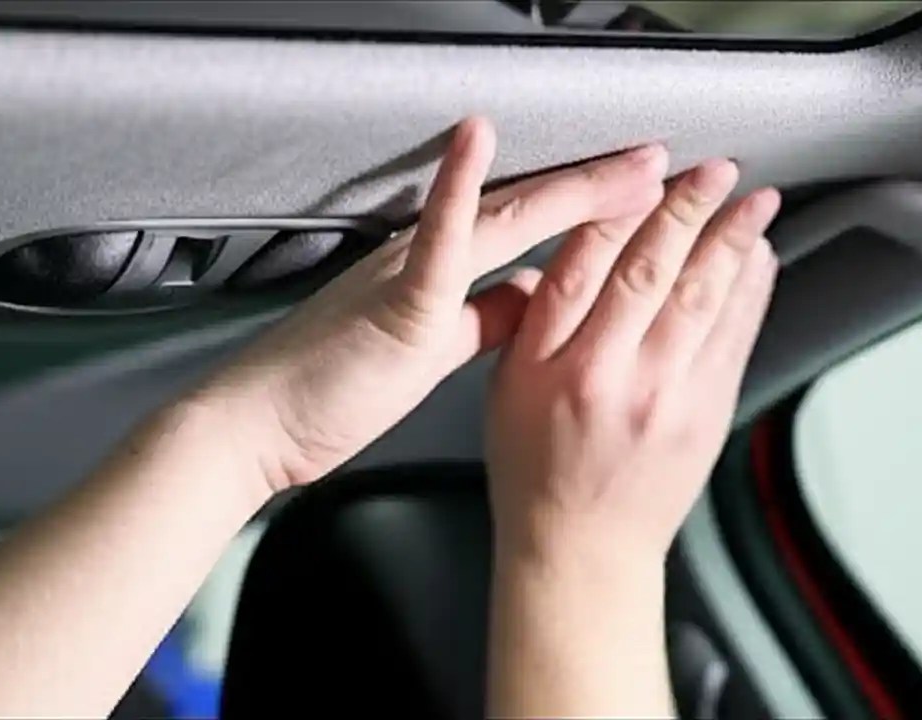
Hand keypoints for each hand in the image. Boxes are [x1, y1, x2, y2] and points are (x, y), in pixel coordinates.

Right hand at [193, 117, 669, 490]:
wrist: (256, 425)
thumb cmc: (330, 394)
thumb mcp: (429, 352)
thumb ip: (482, 321)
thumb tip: (530, 302)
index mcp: (441, 280)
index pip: (527, 236)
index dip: (589, 216)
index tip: (643, 204)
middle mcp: (428, 263)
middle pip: (531, 214)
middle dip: (603, 191)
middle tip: (665, 164)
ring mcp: (409, 275)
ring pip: (503, 218)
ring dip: (574, 187)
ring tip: (636, 163)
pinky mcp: (392, 301)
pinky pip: (434, 241)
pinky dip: (457, 190)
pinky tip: (478, 143)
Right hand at [486, 158, 780, 563]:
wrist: (580, 546)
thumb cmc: (535, 467)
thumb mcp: (506, 389)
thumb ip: (535, 321)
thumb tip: (573, 250)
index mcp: (545, 362)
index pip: (582, 263)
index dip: (617, 207)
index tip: (642, 167)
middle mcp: (605, 374)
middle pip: (650, 270)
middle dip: (688, 209)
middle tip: (715, 167)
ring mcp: (661, 397)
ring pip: (703, 298)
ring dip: (733, 241)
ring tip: (754, 200)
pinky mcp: (704, 416)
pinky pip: (734, 339)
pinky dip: (750, 292)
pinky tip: (760, 259)